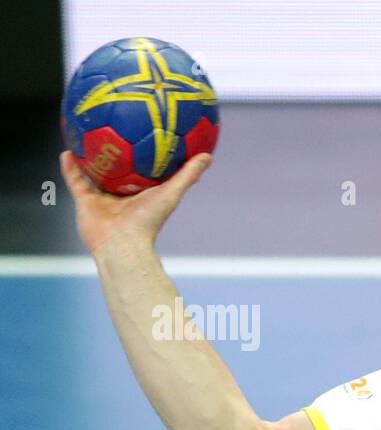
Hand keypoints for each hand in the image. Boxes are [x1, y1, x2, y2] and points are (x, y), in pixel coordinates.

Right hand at [59, 150, 212, 256]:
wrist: (122, 244)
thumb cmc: (149, 220)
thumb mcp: (171, 192)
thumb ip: (188, 175)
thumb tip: (208, 156)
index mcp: (142, 193)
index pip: (144, 170)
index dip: (145, 154)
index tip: (146, 135)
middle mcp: (122, 194)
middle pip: (117, 170)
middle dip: (115, 153)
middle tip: (113, 130)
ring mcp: (103, 198)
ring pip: (94, 173)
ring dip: (89, 157)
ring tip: (85, 135)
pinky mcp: (85, 201)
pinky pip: (75, 180)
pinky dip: (70, 166)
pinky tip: (68, 150)